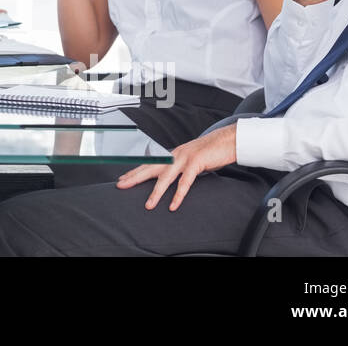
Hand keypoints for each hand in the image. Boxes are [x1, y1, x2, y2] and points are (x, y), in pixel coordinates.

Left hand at [115, 124, 236, 210]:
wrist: (226, 140)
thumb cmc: (209, 152)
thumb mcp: (190, 160)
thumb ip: (179, 168)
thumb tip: (170, 178)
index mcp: (172, 155)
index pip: (149, 164)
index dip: (135, 171)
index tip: (122, 178)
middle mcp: (174, 155)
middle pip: (151, 168)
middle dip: (135, 178)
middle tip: (121, 186)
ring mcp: (184, 158)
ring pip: (166, 177)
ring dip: (156, 192)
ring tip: (148, 205)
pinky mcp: (196, 163)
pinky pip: (185, 182)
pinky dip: (178, 195)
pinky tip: (172, 205)